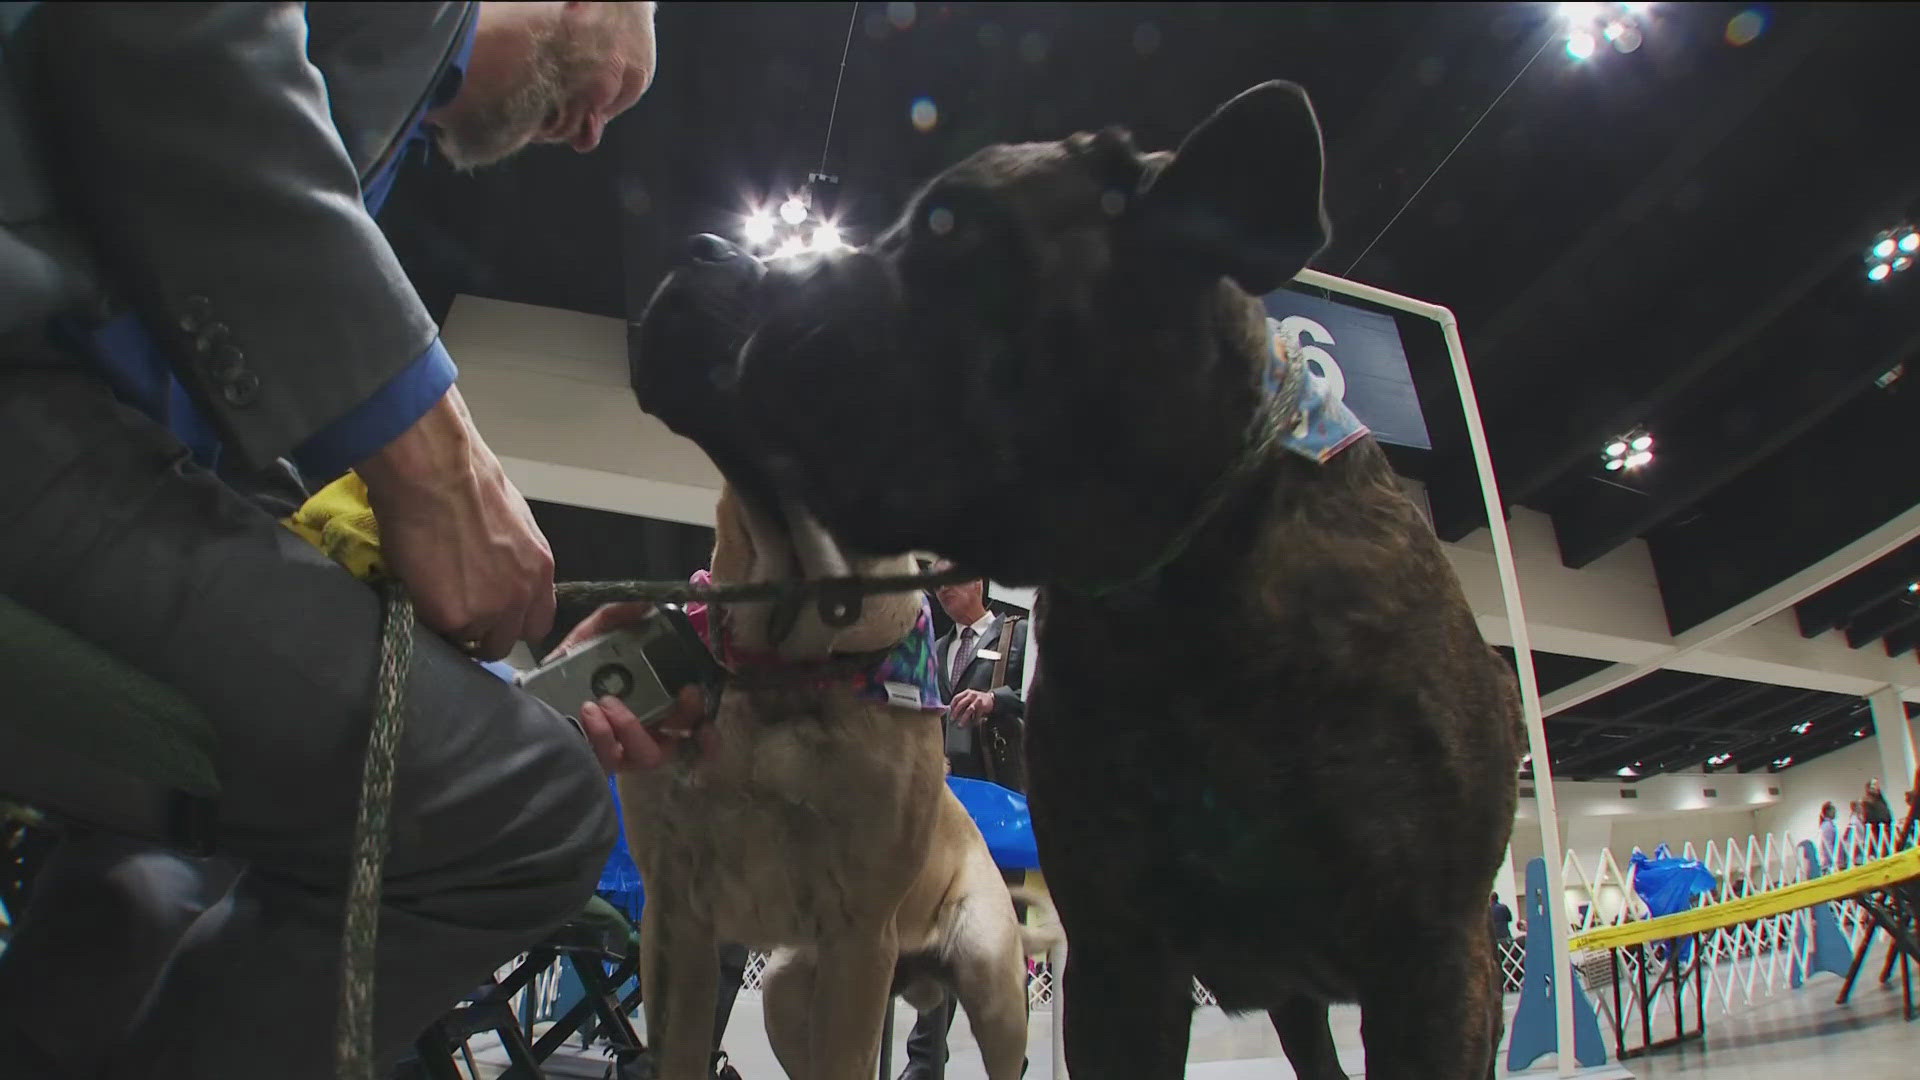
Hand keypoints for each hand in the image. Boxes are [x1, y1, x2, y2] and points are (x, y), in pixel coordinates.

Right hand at [358, 387, 554, 659]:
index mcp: (540, 571)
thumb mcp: (512, 524)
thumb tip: (496, 574)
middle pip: (504, 642)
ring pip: (468, 640)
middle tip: (454, 612)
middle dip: (480, 633)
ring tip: (431, 595)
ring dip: (451, 626)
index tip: (491, 619)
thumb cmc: (467, 482)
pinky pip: (439, 632)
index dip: (511, 624)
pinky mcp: (454, 617)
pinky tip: (415, 591)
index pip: (537, 624)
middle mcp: (522, 596)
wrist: (436, 476)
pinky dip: (425, 618)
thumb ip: (512, 560)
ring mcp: (490, 611)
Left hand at [550, 602, 713, 773]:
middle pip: (682, 740)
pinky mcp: (596, 763)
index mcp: (652, 705)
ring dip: (633, 727)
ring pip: (649, 755)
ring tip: (606, 701)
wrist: (530, 695)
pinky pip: (609, 758)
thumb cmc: (569, 670)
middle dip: (686, 716)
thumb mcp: (591, 638)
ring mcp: (621, 753)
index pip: (692, 724)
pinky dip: (602, 734)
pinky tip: (588, 710)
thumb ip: (615, 618)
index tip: (702, 694)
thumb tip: (646, 604)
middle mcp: (643, 733)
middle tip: (682, 692)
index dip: (708, 723)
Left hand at [949, 688, 996, 727]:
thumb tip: (949, 710)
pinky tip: (972, 724)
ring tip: (960, 725)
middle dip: (956, 713)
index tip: (949, 713)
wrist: (991, 699)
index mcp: (967, 692)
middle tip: (952, 719)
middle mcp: (972, 695)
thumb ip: (962, 702)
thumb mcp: (969, 697)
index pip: (956, 698)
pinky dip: (974, 721)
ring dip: (964, 718)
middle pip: (961, 704)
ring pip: (969, 710)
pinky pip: (977, 715)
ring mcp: (978, 700)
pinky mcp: (983, 706)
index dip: (952, 705)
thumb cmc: (977, 699)